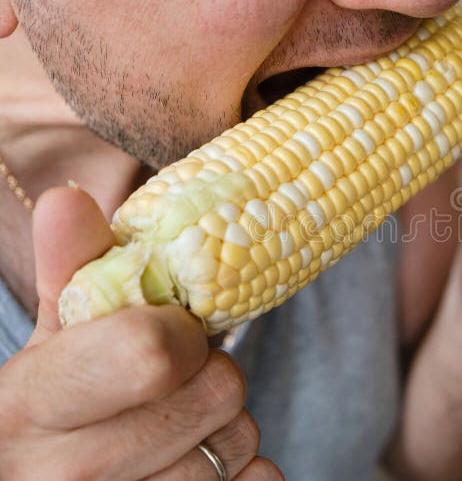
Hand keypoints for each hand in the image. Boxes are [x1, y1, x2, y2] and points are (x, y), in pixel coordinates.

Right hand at [0, 187, 281, 479]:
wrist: (45, 480)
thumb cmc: (59, 408)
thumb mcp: (57, 341)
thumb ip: (72, 272)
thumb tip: (67, 197)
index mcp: (29, 407)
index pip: (150, 355)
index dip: (180, 335)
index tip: (169, 334)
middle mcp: (68, 476)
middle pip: (218, 394)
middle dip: (210, 376)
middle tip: (176, 384)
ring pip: (240, 445)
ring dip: (226, 427)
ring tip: (178, 429)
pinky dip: (244, 470)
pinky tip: (195, 463)